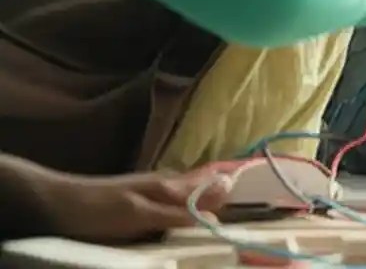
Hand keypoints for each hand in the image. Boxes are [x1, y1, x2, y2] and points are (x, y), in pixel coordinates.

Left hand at [40, 167, 230, 242]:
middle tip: (238, 231)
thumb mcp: (143, 213)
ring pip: (189, 206)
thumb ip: (181, 210)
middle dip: (222, 210)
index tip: (256, 213)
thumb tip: (223, 208)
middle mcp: (168, 186)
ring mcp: (154, 196)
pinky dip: (181, 224)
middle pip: (205, 197)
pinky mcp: (141, 210)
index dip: (235, 197)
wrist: (55, 205)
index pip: (216, 187)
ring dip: (202, 218)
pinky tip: (181, 235)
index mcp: (172, 184)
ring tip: (216, 234)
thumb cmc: (99, 209)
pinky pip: (172, 215)